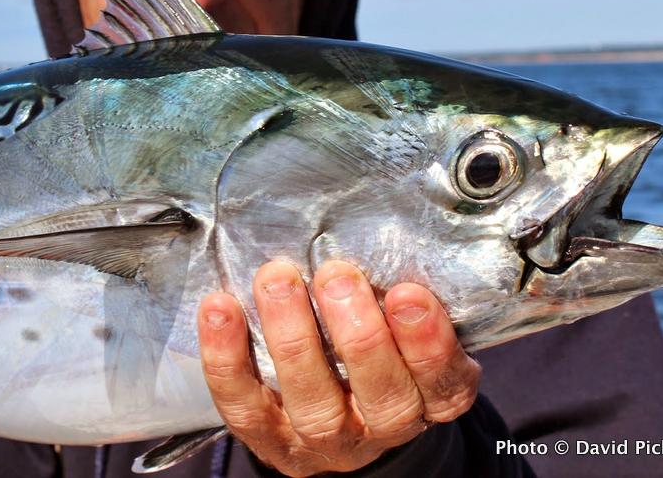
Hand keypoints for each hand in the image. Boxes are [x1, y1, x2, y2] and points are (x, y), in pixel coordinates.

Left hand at [197, 260, 480, 475]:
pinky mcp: (268, 440)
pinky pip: (244, 407)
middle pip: (381, 396)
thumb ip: (403, 295)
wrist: (337, 421)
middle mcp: (382, 426)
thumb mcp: (406, 328)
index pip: (442, 382)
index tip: (408, 293)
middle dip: (358, 335)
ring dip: (293, 337)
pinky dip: (227, 358)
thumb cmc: (375, 350)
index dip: (428, 343)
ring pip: (313, 402)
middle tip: (336, 275)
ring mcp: (323, 439)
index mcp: (428, 398)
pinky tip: (220, 307)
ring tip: (278, 279)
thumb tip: (387, 222)